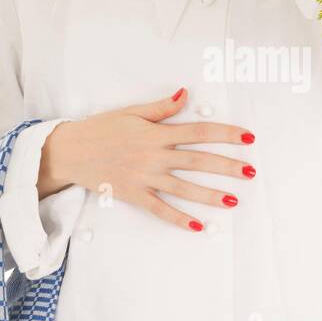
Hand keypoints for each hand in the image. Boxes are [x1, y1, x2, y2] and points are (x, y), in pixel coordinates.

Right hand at [38, 88, 255, 231]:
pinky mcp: (134, 195)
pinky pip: (159, 209)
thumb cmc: (101, 128)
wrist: (70, 151)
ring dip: (210, 195)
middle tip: (251, 172)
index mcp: (156, 133)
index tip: (248, 138)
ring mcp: (145, 177)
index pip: (199, 132)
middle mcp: (154, 156)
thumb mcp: (131, 112)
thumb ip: (162, 108)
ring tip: (234, 200)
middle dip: (227, 166)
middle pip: (198, 161)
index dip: (226, 134)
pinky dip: (178, 218)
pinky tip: (197, 226)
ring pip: (184, 188)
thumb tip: (186, 94)